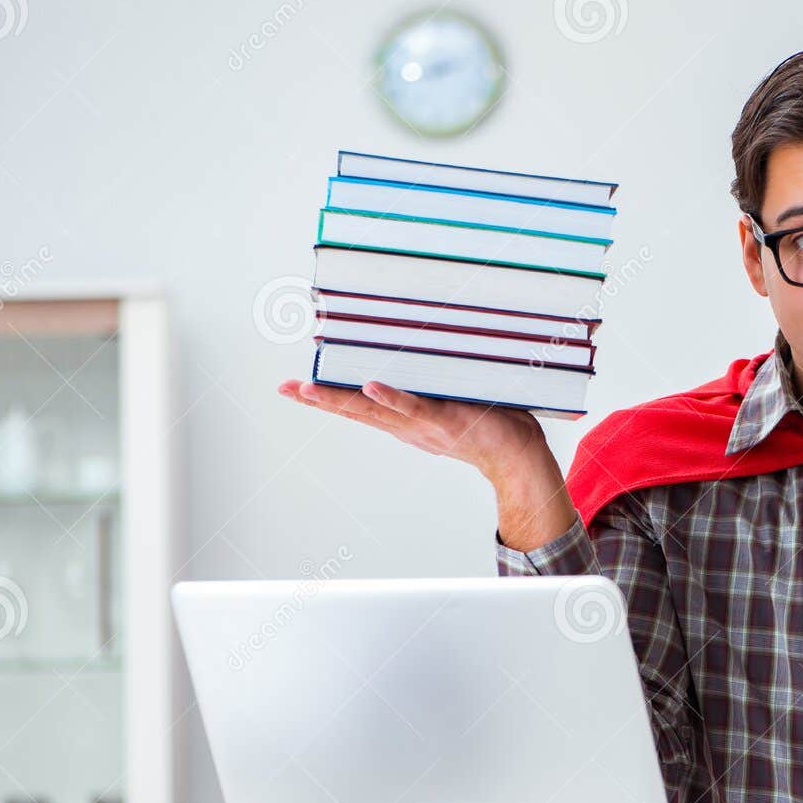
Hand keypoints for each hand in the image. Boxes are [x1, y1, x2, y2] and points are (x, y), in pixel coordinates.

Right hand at [277, 379, 576, 550]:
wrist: (517, 454)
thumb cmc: (487, 422)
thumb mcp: (449, 401)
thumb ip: (430, 384)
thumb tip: (417, 349)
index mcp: (404, 420)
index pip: (358, 407)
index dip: (327, 395)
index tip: (294, 386)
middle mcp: (406, 425)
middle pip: (354, 410)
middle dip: (318, 399)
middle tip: (284, 388)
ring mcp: (423, 425)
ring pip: (374, 411)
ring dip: (340, 399)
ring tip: (307, 390)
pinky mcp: (445, 421)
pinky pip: (414, 408)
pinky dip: (391, 398)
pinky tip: (369, 388)